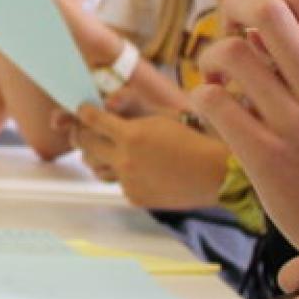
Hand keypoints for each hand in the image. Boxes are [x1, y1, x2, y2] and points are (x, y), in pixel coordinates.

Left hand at [66, 105, 228, 208]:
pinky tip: (136, 167)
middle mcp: (125, 160)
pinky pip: (117, 182)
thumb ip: (132, 108)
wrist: (216, 173)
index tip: (83, 110)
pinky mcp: (134, 197)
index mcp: (131, 135)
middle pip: (86, 144)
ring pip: (96, 167)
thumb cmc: (193, 138)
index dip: (84, 112)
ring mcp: (128, 181)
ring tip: (106, 149)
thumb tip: (109, 101)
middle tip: (84, 129)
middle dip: (82, 133)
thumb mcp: (163, 116)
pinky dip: (121, 173)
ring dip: (97, 156)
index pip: (92, 120)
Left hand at [187, 0, 298, 275]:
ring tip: (218, 80)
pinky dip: (201, 97)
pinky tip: (215, 111)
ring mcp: (296, 122)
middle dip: (230, 5)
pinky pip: (213, 101)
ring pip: (231, 51)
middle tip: (226, 32)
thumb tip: (258, 6)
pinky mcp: (266, 156)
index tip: (247, 10)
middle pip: (267, 8)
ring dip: (209, 57)